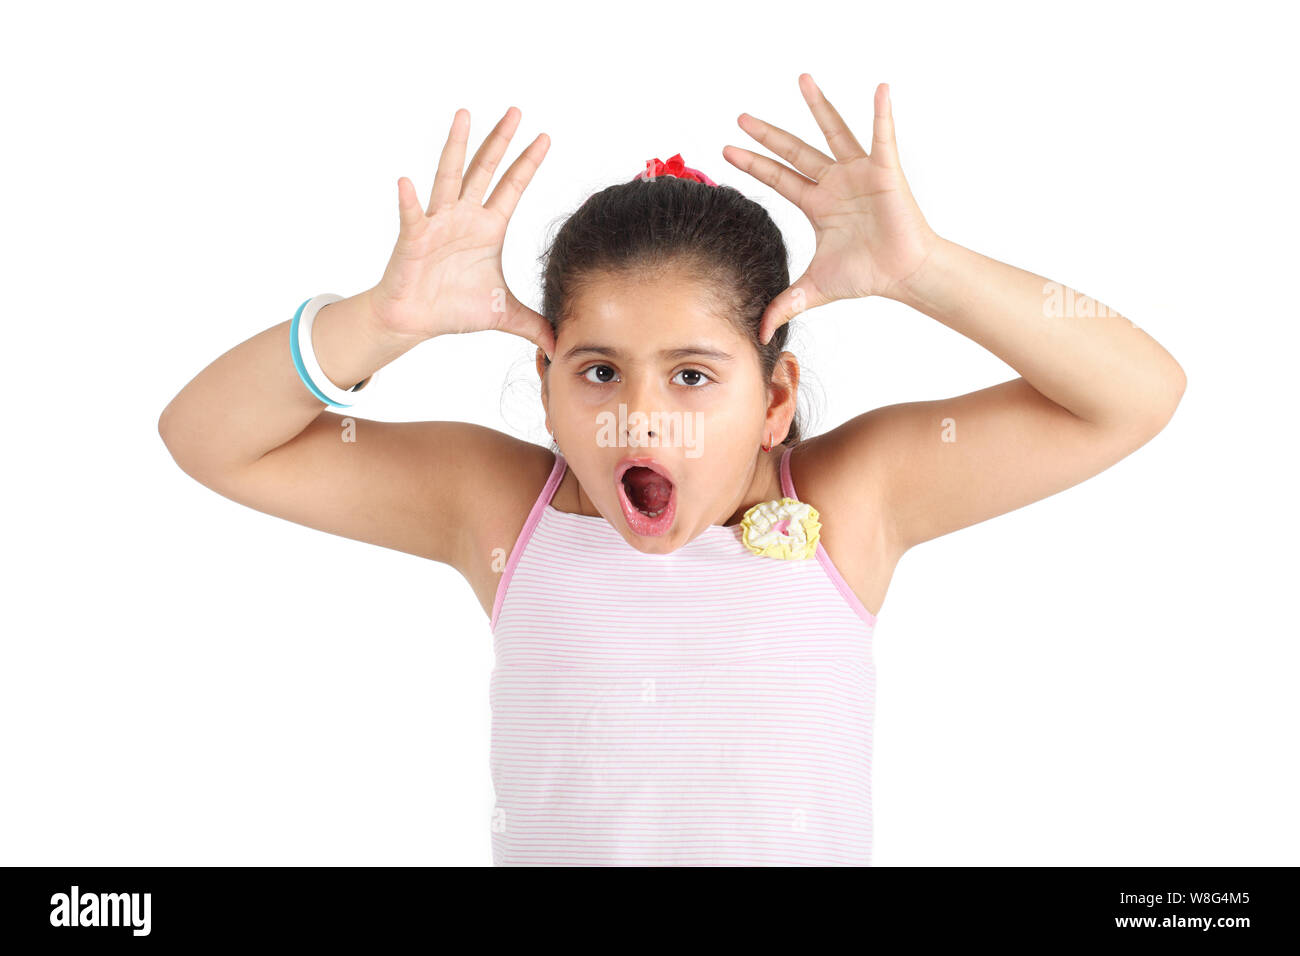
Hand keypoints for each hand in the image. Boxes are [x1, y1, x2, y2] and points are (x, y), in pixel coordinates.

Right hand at [369, 107, 556, 359]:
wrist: (416, 320)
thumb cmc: (454, 309)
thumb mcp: (504, 316)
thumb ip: (534, 325)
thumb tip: (562, 345)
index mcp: (488, 228)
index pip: (512, 188)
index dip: (528, 163)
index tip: (546, 137)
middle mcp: (465, 216)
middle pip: (485, 170)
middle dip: (500, 141)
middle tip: (516, 110)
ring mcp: (438, 222)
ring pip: (449, 177)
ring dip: (456, 147)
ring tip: (465, 116)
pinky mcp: (414, 239)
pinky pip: (412, 216)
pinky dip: (409, 200)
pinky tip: (406, 182)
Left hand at [723, 75, 939, 343]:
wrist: (902, 275)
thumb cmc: (866, 275)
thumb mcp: (816, 289)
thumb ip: (786, 304)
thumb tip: (761, 333)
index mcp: (816, 204)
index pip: (778, 178)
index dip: (753, 165)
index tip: (727, 151)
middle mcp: (833, 183)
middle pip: (794, 151)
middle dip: (767, 134)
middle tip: (740, 117)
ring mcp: (858, 173)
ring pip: (833, 132)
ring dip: (818, 106)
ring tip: (801, 80)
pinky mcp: (884, 171)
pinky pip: (882, 137)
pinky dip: (882, 114)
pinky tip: (879, 89)